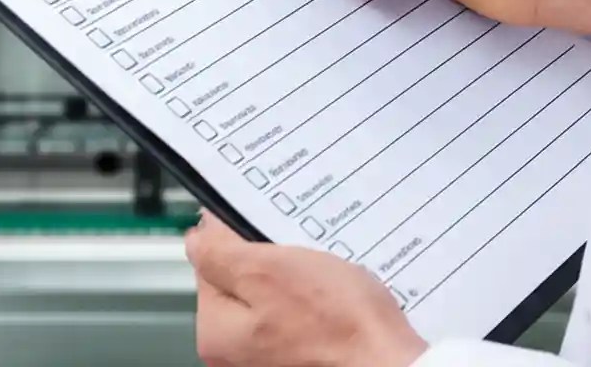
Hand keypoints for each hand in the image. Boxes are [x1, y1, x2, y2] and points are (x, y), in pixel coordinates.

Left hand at [185, 211, 427, 366]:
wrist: (391, 365)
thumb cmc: (340, 326)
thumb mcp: (270, 271)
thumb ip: (222, 252)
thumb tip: (199, 236)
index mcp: (215, 333)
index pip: (213, 262)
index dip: (243, 240)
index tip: (272, 236)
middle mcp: (233, 357)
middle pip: (243, 284)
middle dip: (274, 265)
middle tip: (307, 262)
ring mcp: (267, 363)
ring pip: (275, 301)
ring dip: (299, 284)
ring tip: (327, 284)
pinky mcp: (300, 362)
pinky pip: (299, 321)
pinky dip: (316, 307)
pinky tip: (336, 305)